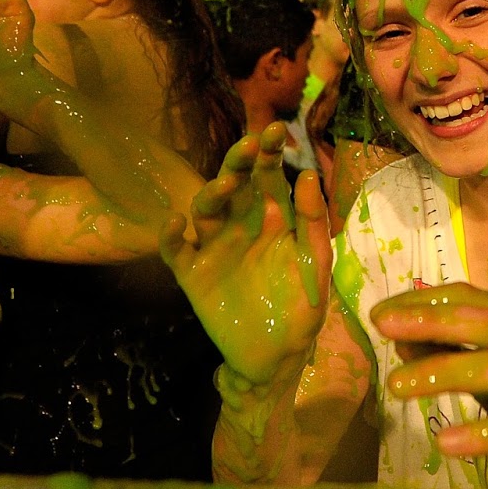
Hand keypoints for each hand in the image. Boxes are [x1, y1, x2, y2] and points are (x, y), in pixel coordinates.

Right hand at [160, 123, 332, 386]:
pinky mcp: (193, 275)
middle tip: (249, 146)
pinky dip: (172, 237)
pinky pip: (177, 250)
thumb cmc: (301, 309)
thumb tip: (308, 174)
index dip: (269, 152)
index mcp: (272, 218)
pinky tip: (175, 223)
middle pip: (234, 184)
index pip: (268, 175)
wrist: (276, 359)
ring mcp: (214, 247)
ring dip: (212, 195)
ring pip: (204, 211)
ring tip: (226, 187)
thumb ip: (314, 222)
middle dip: (238, 163)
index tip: (276, 129)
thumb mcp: (315, 265)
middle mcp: (240, 224)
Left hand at [371, 282, 487, 482]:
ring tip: (395, 386)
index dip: (428, 301)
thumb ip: (453, 354)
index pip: (476, 300)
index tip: (382, 310)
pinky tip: (444, 443)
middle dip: (430, 321)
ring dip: (443, 372)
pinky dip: (481, 434)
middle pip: (486, 324)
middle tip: (383, 326)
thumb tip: (399, 339)